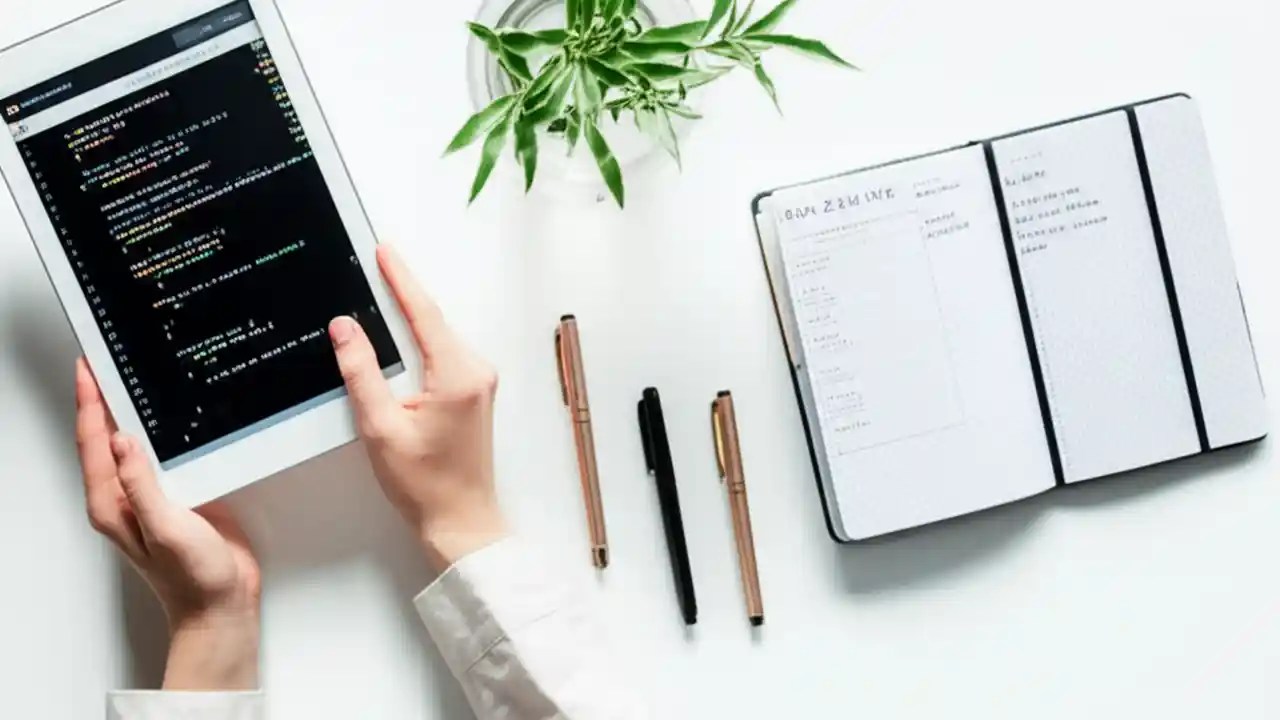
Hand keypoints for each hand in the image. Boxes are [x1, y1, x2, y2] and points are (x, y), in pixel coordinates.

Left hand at [75, 359, 260, 690]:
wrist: (222, 604)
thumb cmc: (191, 579)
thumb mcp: (164, 528)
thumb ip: (141, 485)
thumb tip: (121, 441)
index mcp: (111, 503)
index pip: (93, 441)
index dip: (89, 400)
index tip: (89, 366)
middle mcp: (125, 497)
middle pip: (106, 436)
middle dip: (102, 398)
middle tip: (105, 359)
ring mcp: (151, 496)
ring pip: (134, 443)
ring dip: (132, 411)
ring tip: (133, 376)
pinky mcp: (178, 496)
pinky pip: (164, 455)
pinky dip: (164, 431)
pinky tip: (174, 416)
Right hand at [329, 246, 506, 571]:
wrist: (461, 520)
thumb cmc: (426, 484)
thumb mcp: (380, 427)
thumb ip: (361, 372)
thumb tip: (346, 328)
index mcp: (457, 375)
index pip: (423, 313)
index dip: (401, 279)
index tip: (384, 251)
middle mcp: (476, 371)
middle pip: (431, 320)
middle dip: (401, 293)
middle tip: (372, 264)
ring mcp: (479, 382)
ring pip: (436, 337)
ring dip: (408, 319)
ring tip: (376, 291)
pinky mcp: (474, 392)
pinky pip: (442, 354)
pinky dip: (418, 341)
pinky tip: (395, 337)